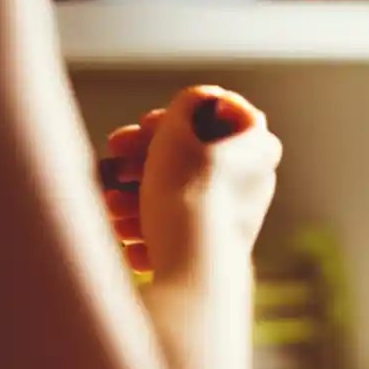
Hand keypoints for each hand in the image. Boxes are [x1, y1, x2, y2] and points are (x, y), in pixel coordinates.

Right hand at [98, 86, 280, 280]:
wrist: (193, 272)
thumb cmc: (188, 195)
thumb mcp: (179, 131)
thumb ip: (188, 104)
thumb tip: (201, 97)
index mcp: (258, 149)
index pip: (222, 112)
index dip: (179, 113)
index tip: (147, 125)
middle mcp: (253, 184)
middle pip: (192, 157)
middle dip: (144, 158)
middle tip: (115, 158)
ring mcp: (234, 219)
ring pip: (177, 194)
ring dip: (137, 194)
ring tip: (110, 206)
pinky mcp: (213, 251)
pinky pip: (176, 229)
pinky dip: (148, 228)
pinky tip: (126, 239)